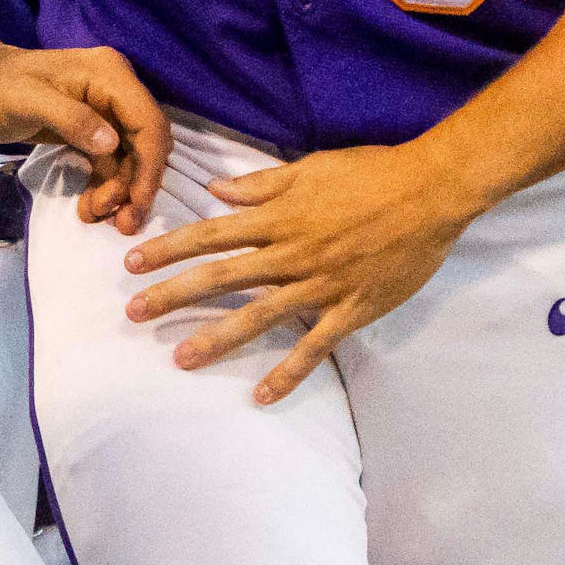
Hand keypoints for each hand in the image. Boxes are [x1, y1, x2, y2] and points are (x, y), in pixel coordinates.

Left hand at [0, 43, 164, 232]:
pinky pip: (110, 162)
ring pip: (130, 158)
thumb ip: (70, 119)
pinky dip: (104, 186)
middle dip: (136, 185)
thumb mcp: (26, 101)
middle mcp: (115, 90)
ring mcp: (104, 111)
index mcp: (108, 75)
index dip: (150, 165)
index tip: (138, 202)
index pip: (148, 122)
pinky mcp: (91, 131)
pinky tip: (89, 208)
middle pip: (145, 144)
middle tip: (120, 222)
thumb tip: (112, 144)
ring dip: (119, 191)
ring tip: (93, 215)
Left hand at [117, 140, 472, 404]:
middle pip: (220, 278)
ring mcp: (320, 286)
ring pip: (258, 316)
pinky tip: (261, 397)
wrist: (433, 192)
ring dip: (216, 338)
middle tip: (133, 314)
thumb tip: (215, 188)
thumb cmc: (372, 172)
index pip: (209, 234)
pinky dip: (288, 374)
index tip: (131, 263)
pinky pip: (314, 348)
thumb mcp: (310, 168)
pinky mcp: (350, 310)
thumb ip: (260, 183)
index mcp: (278, 218)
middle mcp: (290, 254)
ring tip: (180, 358)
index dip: (168, 249)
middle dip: (172, 295)